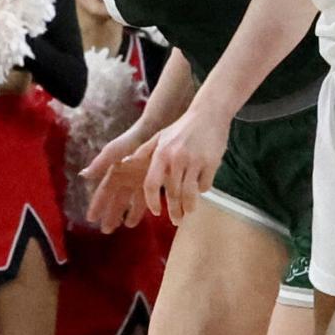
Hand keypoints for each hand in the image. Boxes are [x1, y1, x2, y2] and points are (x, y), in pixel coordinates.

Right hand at [83, 126, 156, 233]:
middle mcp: (125, 177)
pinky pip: (145, 197)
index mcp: (114, 171)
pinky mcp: (152, 179)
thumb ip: (101, 162)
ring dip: (127, 213)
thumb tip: (83, 175)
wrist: (156, 128)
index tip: (91, 219)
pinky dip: (141, 208)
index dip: (97, 205)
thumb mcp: (116, 150)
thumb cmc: (134, 139)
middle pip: (116, 200)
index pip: (104, 192)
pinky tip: (141, 217)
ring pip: (130, 201)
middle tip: (106, 230)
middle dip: (111, 214)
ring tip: (125, 226)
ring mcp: (139, 179)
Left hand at [140, 105, 230, 225]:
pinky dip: (202, 190)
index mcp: (161, 153)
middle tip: (176, 220)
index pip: (151, 184)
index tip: (156, 212)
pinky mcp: (211, 162)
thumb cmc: (182, 128)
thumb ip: (144, 152)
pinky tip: (200, 190)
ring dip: (189, 207)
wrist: (208, 113)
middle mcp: (176, 158)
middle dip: (174, 211)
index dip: (152, 201)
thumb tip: (124, 163)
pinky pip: (205, 185)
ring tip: (188, 212)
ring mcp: (194, 160)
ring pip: (189, 194)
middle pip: (172, 193)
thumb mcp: (160, 137)